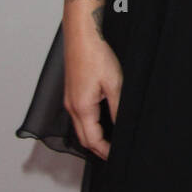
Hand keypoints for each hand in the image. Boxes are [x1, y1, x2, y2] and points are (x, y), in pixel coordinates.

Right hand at [63, 26, 122, 159]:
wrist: (82, 35)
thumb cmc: (95, 55)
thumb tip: (121, 126)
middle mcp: (71, 106)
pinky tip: (101, 120)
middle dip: (98, 148)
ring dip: (93, 136)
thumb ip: (117, 108)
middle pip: (83, 137)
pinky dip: (89, 124)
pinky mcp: (72, 91)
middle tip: (114, 153)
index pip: (92, 140)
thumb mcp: (114, 84)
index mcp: (81, 107)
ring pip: (80, 127)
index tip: (117, 156)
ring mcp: (69, 99)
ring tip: (110, 140)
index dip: (105, 151)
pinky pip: (79, 115)